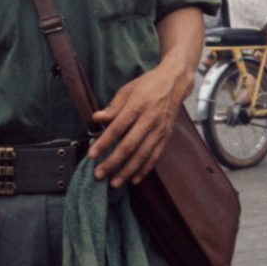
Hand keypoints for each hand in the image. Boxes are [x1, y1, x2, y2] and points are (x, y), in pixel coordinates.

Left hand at [87, 62, 191, 187]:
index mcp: (138, 105)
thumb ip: (113, 107)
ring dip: (127, 170)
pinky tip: (134, 179)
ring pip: (143, 154)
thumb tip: (96, 119)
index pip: (118, 127)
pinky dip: (145, 169)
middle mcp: (150, 119)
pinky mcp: (166, 135)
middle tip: (99, 174)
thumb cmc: (148, 85)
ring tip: (114, 183)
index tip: (91, 155)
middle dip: (113, 162)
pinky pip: (155, 156)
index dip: (104, 142)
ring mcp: (160, 129)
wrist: (175, 82)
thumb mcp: (127, 90)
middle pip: (129, 145)